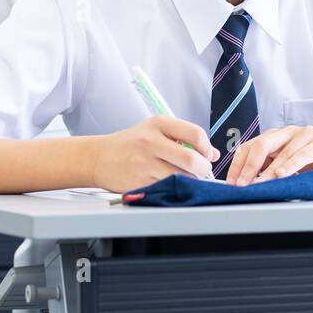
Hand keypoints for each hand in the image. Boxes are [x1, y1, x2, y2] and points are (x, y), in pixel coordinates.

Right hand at [92, 117, 218, 191]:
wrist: (98, 157)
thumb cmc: (131, 144)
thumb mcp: (156, 131)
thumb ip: (185, 139)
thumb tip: (214, 154)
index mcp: (158, 124)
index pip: (195, 133)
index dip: (207, 147)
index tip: (208, 155)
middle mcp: (150, 141)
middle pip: (191, 159)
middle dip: (203, 168)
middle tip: (201, 170)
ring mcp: (143, 163)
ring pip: (181, 177)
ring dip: (189, 180)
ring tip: (183, 176)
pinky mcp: (139, 182)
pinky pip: (167, 188)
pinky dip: (173, 188)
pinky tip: (168, 183)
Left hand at [226, 126, 312, 184]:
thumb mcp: (289, 166)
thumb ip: (271, 169)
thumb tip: (247, 184)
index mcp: (277, 137)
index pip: (250, 146)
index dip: (238, 164)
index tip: (231, 182)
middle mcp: (288, 132)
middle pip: (261, 144)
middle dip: (248, 166)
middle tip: (241, 184)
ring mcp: (305, 135)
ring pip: (281, 151)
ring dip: (267, 170)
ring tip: (258, 184)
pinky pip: (302, 154)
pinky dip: (290, 165)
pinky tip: (282, 174)